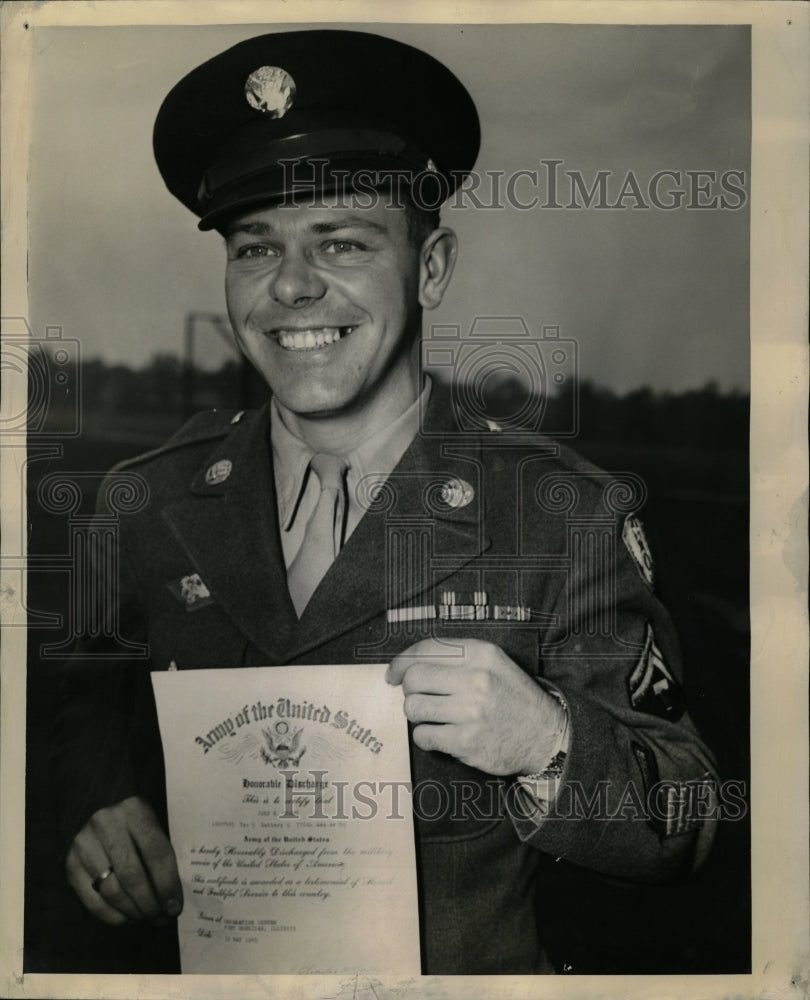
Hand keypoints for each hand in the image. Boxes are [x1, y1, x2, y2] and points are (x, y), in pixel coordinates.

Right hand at [65, 796, 181, 925]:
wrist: (95, 808)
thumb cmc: (133, 822)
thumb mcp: (151, 824)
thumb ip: (161, 854)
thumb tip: (171, 898)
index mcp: (134, 810)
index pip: (155, 853)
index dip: (167, 884)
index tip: (174, 906)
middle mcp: (106, 824)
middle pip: (132, 875)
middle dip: (149, 903)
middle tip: (161, 918)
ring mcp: (84, 844)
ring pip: (112, 891)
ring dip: (132, 911)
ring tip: (145, 917)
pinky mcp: (71, 864)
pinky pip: (93, 900)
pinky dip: (112, 915)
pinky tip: (126, 917)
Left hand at [386, 638, 565, 775]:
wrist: (545, 736)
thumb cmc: (512, 699)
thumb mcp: (493, 664)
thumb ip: (457, 658)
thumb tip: (407, 663)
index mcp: (481, 654)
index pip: (426, 649)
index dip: (402, 661)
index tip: (393, 673)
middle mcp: (476, 679)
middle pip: (414, 679)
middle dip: (410, 690)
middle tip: (420, 697)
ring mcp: (471, 712)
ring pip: (414, 708)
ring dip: (418, 714)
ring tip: (434, 717)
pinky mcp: (466, 742)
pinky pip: (424, 736)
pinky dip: (427, 737)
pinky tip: (442, 735)